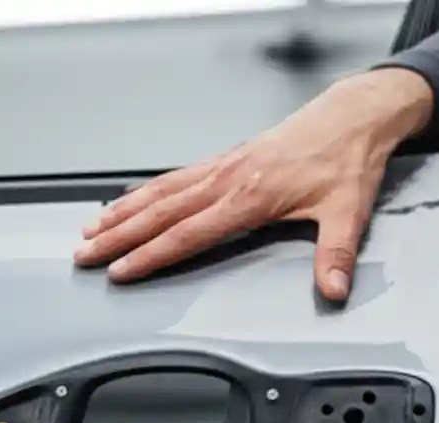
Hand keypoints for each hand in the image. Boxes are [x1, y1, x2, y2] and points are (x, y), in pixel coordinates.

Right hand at [75, 68, 433, 300]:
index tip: (122, 271)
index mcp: (251, 197)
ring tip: (92, 231)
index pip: (188, 234)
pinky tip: (129, 201)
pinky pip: (175, 178)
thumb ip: (336, 255)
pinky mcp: (227, 159)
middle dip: (119, 237)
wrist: (353, 116)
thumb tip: (333, 290)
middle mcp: (229, 180)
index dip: (151, 256)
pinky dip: (145, 192)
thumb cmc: (347, 161)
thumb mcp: (349, 212)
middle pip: (161, 213)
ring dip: (123, 213)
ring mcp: (224, 167)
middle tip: (85, 256)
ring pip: (161, 193)